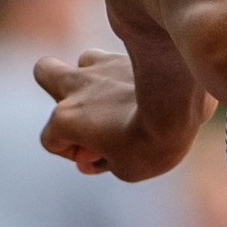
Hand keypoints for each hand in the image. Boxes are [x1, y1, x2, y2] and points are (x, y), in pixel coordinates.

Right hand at [36, 50, 191, 180]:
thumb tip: (90, 160)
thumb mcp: (127, 170)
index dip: (73, 153)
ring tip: (122, 100)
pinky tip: (151, 92)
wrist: (182, 108)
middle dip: (57, 89)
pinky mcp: (134, 56)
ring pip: (85, 60)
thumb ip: (103, 164)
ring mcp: (104, 66)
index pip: (51, 139)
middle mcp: (77, 86)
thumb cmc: (152, 145)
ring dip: (98, 80)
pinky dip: (129, 76)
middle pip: (44, 70)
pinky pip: (122, 61)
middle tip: (89, 112)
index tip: (98, 157)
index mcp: (66, 118)